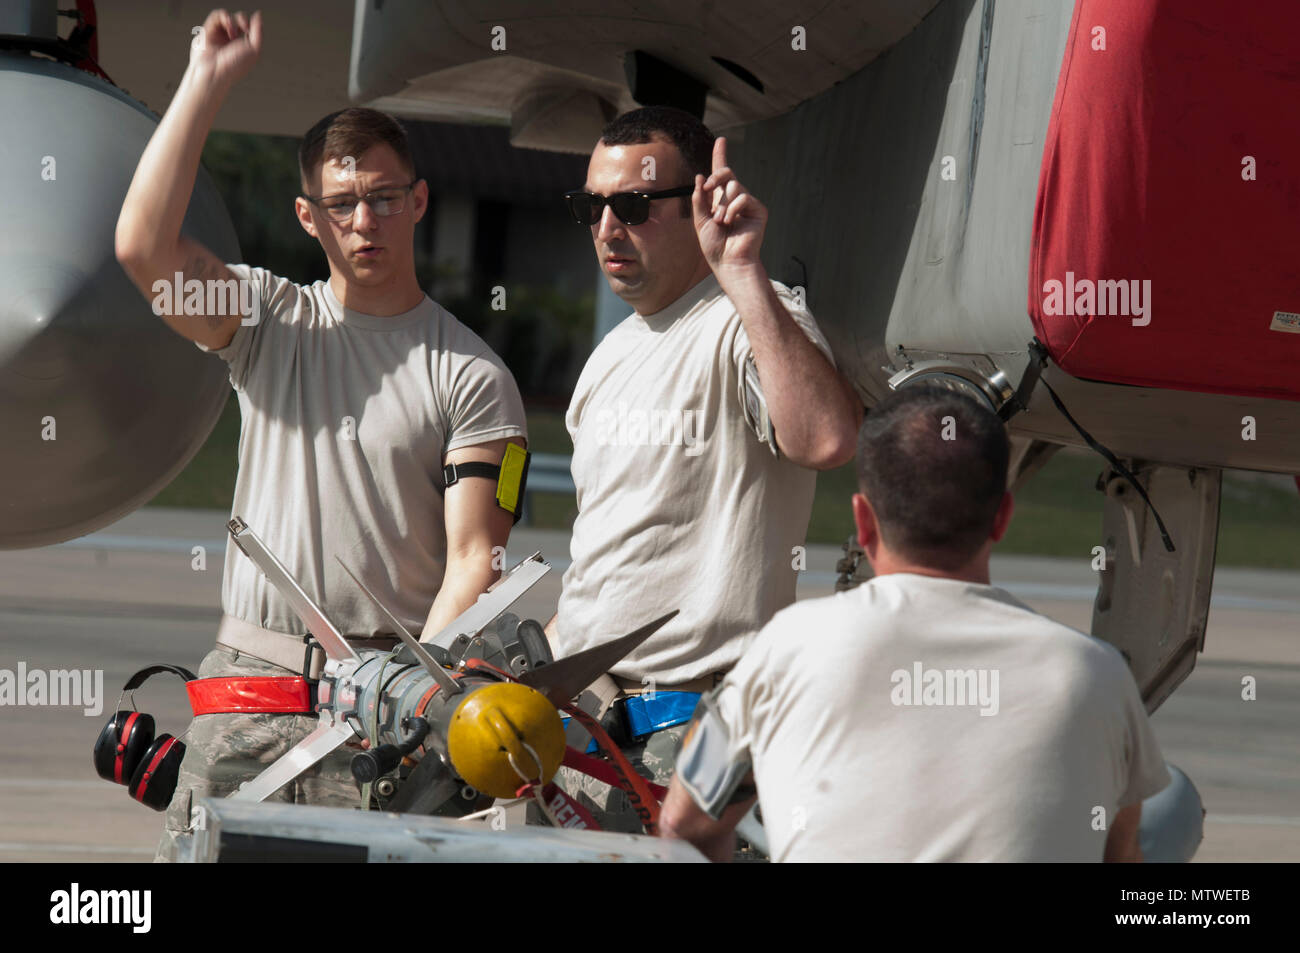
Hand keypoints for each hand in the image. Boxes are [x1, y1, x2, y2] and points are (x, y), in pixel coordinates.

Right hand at [191, 9, 262, 86]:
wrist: (214, 71)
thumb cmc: (234, 67)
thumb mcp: (254, 50)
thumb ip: (258, 32)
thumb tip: (258, 15)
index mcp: (244, 46)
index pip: (250, 28)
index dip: (252, 24)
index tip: (250, 29)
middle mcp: (232, 40)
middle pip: (239, 19)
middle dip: (242, 19)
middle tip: (244, 27)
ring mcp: (220, 35)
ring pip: (227, 16)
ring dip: (232, 20)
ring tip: (232, 32)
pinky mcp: (208, 30)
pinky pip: (216, 16)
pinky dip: (222, 17)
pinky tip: (226, 26)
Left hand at [692, 137, 767, 273]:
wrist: (728, 261)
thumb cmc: (714, 245)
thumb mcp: (699, 220)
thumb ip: (699, 199)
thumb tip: (700, 177)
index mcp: (720, 200)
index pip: (721, 174)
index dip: (720, 156)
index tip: (721, 140)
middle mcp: (735, 199)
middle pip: (726, 173)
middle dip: (716, 177)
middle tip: (707, 189)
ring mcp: (747, 204)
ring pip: (734, 187)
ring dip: (722, 205)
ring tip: (721, 222)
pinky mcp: (758, 210)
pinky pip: (744, 197)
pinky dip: (733, 210)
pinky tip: (731, 223)